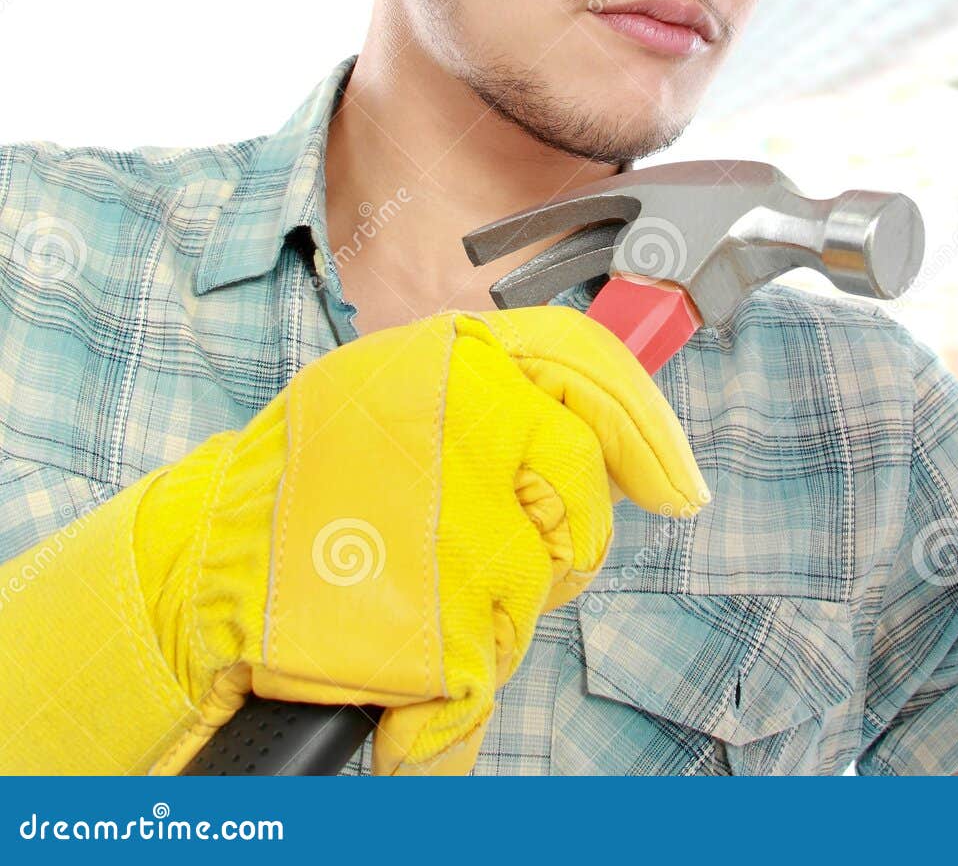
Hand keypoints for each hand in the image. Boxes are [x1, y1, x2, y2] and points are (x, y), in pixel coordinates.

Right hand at [133, 307, 708, 774]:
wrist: (201, 563)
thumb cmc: (310, 477)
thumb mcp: (400, 388)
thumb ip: (500, 391)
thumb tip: (603, 431)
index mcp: (458, 359)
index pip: (593, 370)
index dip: (648, 432)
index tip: (678, 485)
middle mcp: (467, 426)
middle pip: (582, 494)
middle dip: (557, 537)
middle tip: (486, 547)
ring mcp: (456, 525)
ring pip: (540, 583)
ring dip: (495, 605)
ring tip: (411, 585)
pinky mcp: (438, 621)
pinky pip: (495, 657)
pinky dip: (456, 676)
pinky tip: (402, 647)